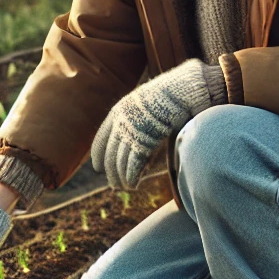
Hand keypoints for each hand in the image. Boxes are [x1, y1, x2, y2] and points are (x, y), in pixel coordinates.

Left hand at [91, 58, 225, 189]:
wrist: (180, 90)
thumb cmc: (168, 99)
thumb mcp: (147, 112)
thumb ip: (139, 130)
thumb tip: (138, 151)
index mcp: (117, 112)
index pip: (101, 139)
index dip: (98, 155)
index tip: (98, 167)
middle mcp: (120, 122)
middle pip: (110, 153)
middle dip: (111, 172)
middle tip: (114, 185)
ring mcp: (132, 131)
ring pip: (120, 161)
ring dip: (121, 177)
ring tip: (125, 187)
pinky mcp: (144, 140)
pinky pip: (134, 163)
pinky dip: (132, 176)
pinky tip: (132, 185)